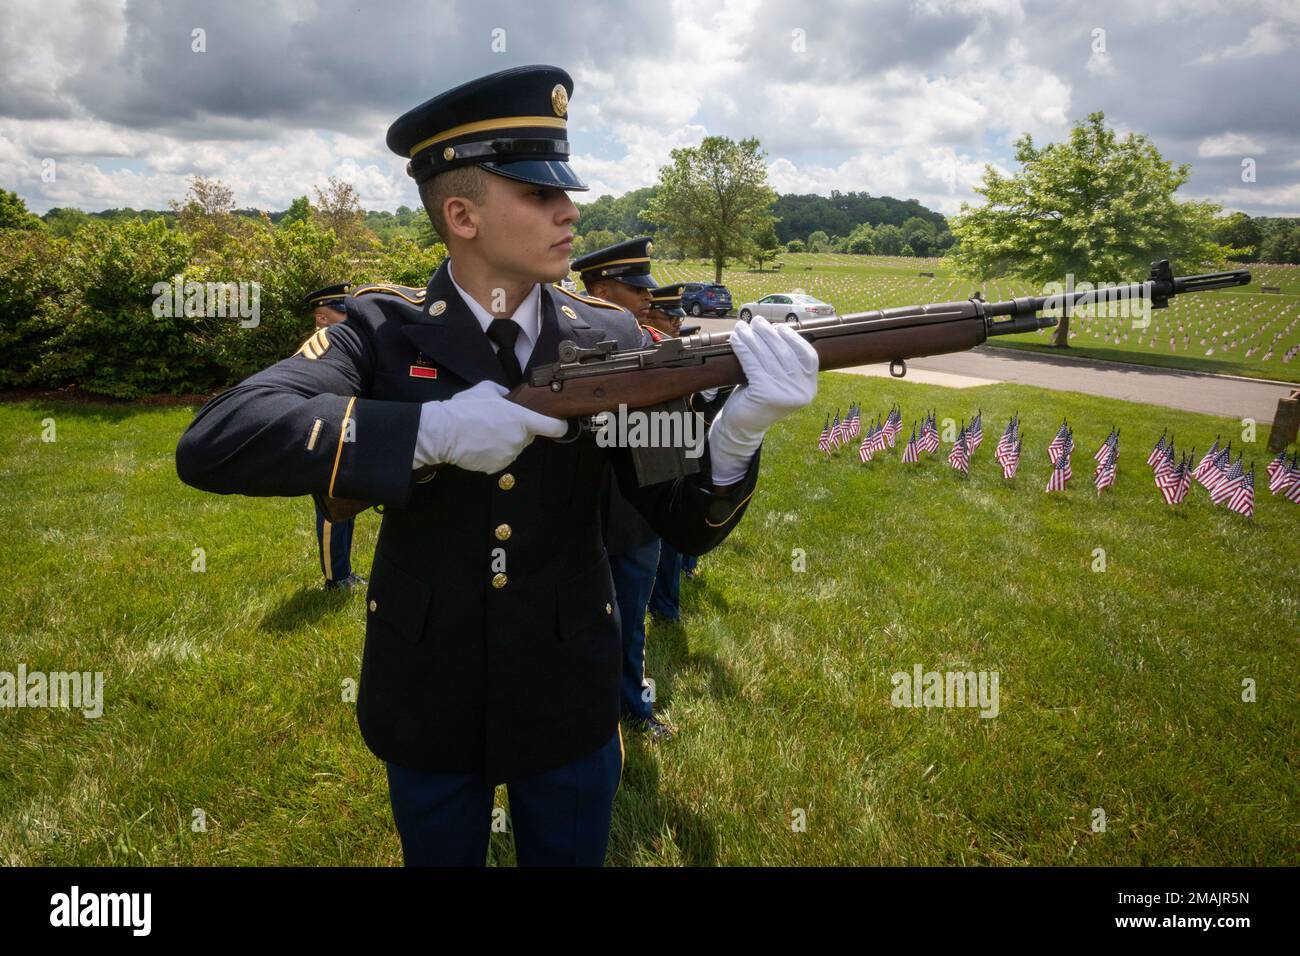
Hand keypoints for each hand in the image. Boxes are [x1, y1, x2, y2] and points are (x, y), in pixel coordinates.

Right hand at [413, 380, 567, 472]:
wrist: (444, 432)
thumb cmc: (464, 409)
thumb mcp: (486, 389)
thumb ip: (503, 392)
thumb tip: (508, 396)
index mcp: (522, 419)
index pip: (554, 427)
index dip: (558, 426)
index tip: (558, 425)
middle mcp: (520, 439)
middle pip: (528, 436)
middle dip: (518, 430)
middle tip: (497, 423)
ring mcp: (509, 455)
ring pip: (513, 448)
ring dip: (504, 442)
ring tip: (483, 433)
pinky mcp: (497, 467)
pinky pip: (500, 459)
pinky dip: (492, 454)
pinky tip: (479, 445)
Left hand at [708, 316, 818, 483]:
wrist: (743, 426)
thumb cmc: (759, 398)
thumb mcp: (778, 381)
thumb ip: (784, 362)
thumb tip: (777, 329)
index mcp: (809, 388)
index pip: (808, 356)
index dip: (794, 338)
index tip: (779, 327)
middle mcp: (801, 391)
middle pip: (784, 353)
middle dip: (769, 333)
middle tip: (756, 321)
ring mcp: (784, 393)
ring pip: (766, 356)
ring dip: (752, 337)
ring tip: (742, 326)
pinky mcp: (765, 393)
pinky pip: (752, 363)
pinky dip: (743, 347)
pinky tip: (735, 339)